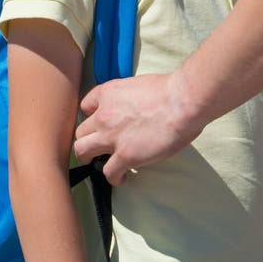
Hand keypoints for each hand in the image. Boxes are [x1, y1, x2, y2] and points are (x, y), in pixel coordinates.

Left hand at [73, 72, 201, 184]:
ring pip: (82, 151)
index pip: (86, 105)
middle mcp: (104, 115)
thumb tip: (134, 108)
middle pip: (81, 131)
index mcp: (108, 93)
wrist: (181, 102)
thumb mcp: (139, 84)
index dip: (93, 115)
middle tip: (98, 145)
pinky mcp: (124, 156)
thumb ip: (128, 98)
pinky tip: (123, 177)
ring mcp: (111, 137)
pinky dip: (114, 177)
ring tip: (100, 163)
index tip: (101, 121)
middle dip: (87, 139)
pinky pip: (108, 172)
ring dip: (89, 158)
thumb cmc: (170, 90)